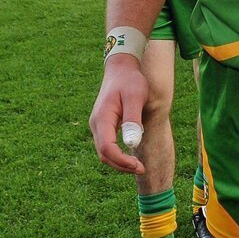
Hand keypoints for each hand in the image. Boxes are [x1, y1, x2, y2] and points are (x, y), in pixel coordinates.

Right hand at [88, 55, 147, 174]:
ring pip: (104, 152)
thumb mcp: (135, 97)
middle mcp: (96, 124)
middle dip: (121, 165)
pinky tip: (132, 156)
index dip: (121, 160)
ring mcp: (98, 125)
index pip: (107, 148)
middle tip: (142, 169)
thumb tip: (131, 144)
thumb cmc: (131, 81)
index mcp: (102, 118)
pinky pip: (107, 145)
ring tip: (139, 165)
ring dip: (119, 162)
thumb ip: (132, 119)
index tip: (138, 165)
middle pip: (104, 154)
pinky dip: (117, 155)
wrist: (121, 68)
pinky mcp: (103, 125)